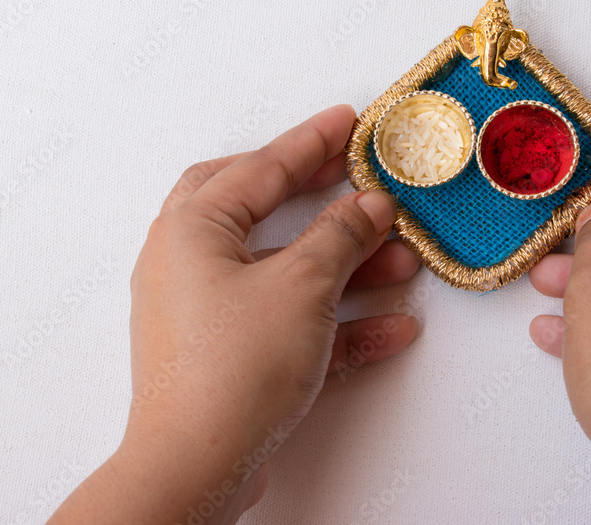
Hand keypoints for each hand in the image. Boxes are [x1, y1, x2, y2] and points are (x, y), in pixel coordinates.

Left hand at [51, 105, 419, 523]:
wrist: (198, 468)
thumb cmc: (231, 371)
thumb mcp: (301, 285)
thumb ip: (340, 236)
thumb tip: (369, 206)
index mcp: (191, 230)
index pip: (259, 168)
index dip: (310, 143)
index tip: (347, 122)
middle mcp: (190, 265)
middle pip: (257, 209)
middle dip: (314, 195)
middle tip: (353, 175)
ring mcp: (209, 313)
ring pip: (284, 272)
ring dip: (344, 267)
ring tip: (400, 262)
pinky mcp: (230, 356)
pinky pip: (291, 324)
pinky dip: (337, 322)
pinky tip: (392, 327)